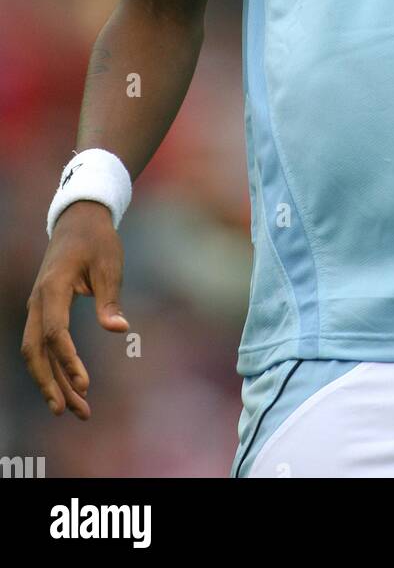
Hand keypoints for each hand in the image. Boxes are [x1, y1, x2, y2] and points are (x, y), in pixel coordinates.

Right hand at [21, 200, 128, 419]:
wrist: (78, 220)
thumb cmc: (97, 240)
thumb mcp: (110, 263)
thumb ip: (110, 298)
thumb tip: (119, 330)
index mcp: (53, 287)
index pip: (56, 332)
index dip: (68, 361)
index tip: (86, 385)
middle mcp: (38, 301)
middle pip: (35, 350)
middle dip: (50, 383)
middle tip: (70, 411)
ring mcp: (37, 307)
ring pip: (36, 352)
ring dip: (52, 381)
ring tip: (77, 410)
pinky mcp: (44, 311)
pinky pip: (43, 344)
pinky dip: (54, 367)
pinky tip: (71, 386)